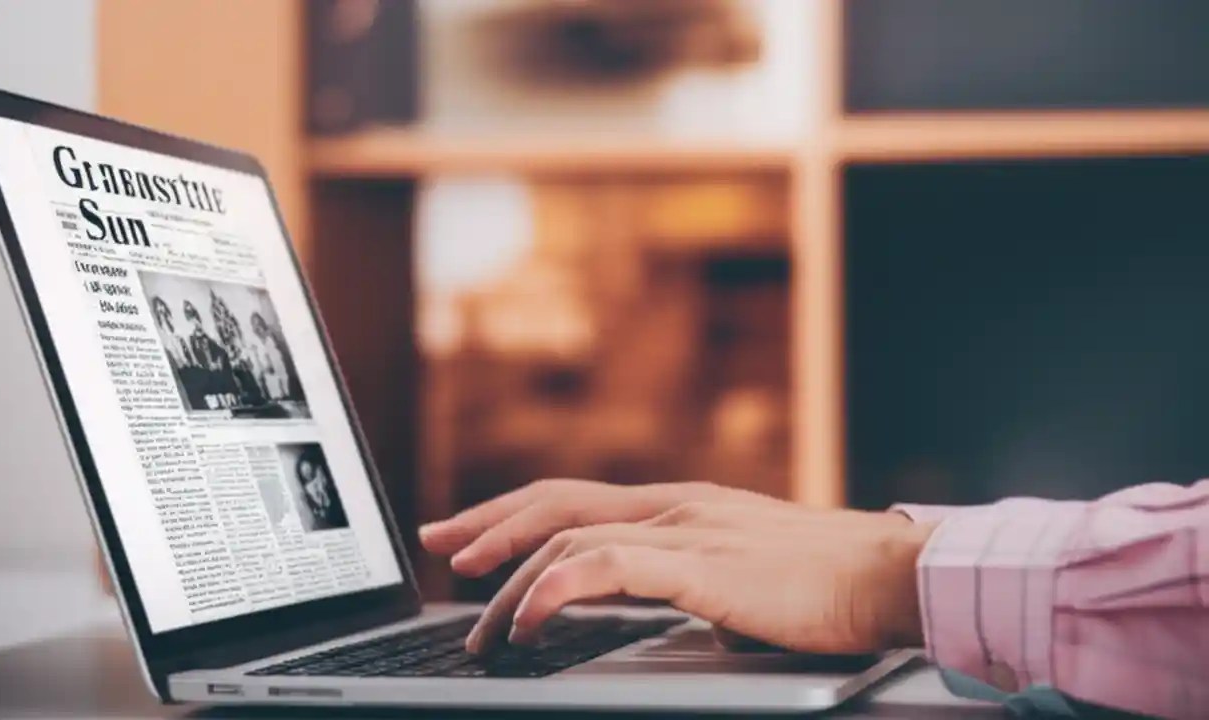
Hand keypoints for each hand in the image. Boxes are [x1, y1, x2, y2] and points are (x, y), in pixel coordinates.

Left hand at [419, 480, 933, 654]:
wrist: (888, 574)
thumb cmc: (826, 582)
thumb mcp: (746, 576)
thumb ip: (704, 584)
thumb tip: (691, 616)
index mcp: (679, 506)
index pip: (574, 498)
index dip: (512, 512)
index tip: (466, 532)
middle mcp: (672, 506)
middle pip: (555, 503)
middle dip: (488, 525)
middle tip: (441, 548)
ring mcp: (685, 529)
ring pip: (569, 539)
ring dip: (514, 581)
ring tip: (484, 623)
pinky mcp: (701, 564)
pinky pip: (607, 568)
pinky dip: (556, 591)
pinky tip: (531, 619)